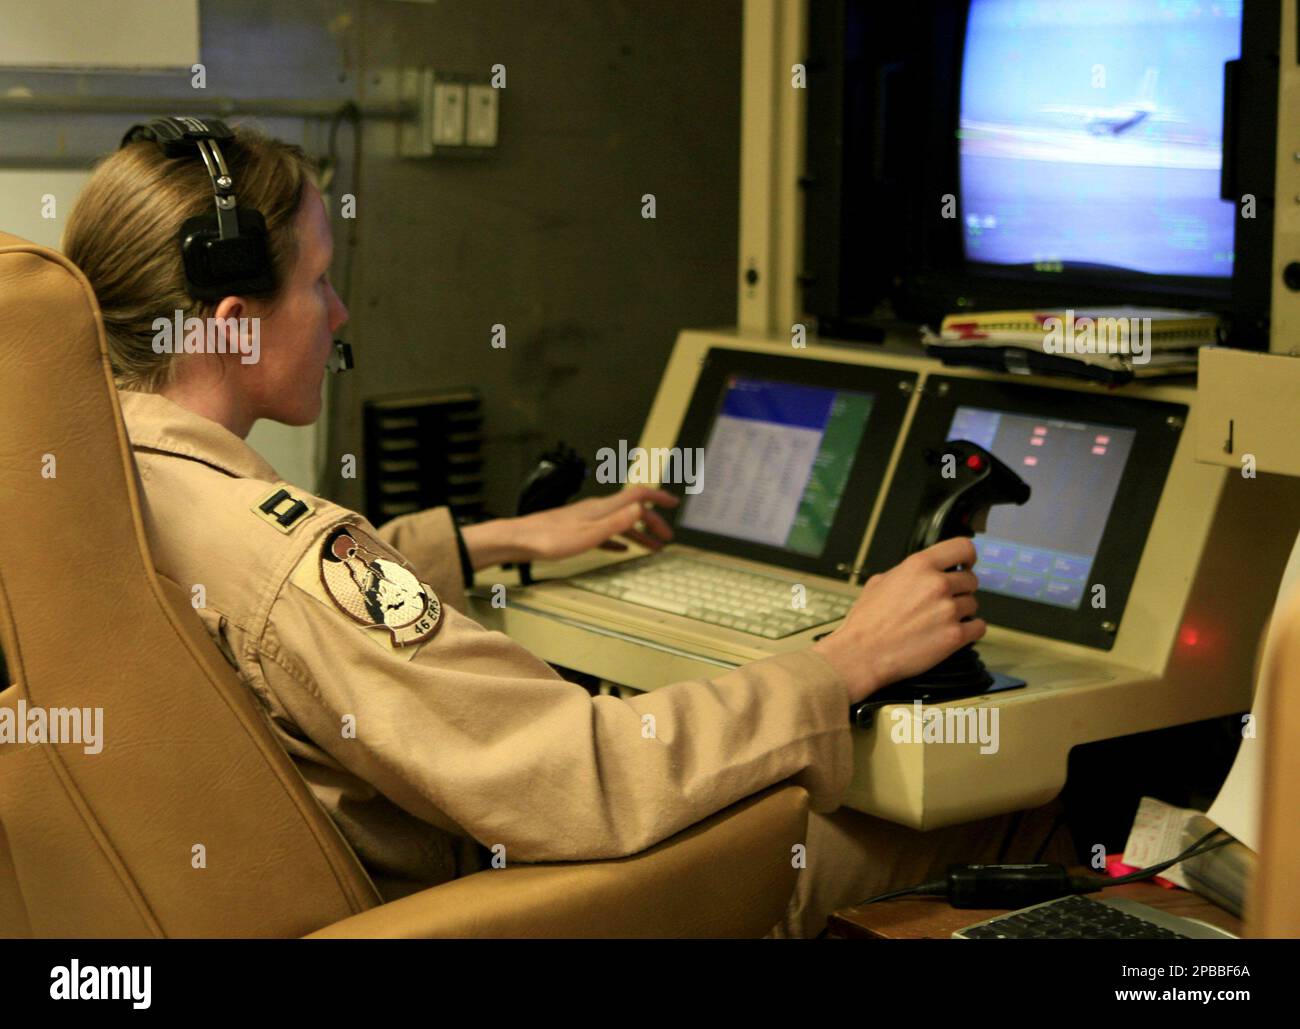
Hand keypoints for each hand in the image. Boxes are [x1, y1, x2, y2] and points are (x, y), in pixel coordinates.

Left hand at [460, 486, 679, 568]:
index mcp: (602, 508)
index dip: (658, 498)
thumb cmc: (550, 539)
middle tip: (665, 538)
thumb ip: (616, 522)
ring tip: (651, 547)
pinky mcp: (577, 530)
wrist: (520, 540)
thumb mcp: (589, 535)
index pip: (637, 496)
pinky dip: (619, 539)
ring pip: (619, 522)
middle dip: (652, 522)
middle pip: (631, 511)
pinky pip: (606, 533)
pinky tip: (620, 548)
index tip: (673, 504)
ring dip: (638, 533)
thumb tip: (641, 510)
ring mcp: (587, 519)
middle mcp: (597, 509)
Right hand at [812, 537, 984, 704]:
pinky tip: (955, 631)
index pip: (963, 548)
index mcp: (919, 566)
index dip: (968, 557)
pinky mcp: (954, 636)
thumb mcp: (880, 581)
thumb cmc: (866, 622)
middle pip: (970, 580)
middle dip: (960, 590)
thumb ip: (908, 572)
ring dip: (962, 611)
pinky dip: (970, 629)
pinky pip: (978, 627)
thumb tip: (923, 572)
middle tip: (945, 600)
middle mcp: (937, 585)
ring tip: (940, 620)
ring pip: (973, 604)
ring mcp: (948, 611)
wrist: (861, 654)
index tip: (965, 565)